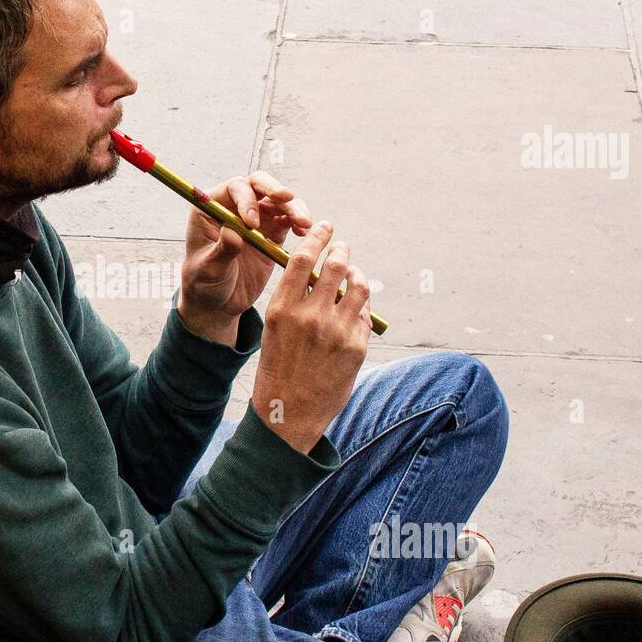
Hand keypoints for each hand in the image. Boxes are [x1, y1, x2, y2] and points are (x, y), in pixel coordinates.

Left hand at [177, 172, 311, 340]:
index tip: (253, 224)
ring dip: (292, 207)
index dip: (246, 199)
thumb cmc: (204, 283)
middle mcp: (234, 207)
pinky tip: (305, 232)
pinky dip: (298, 222)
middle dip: (274, 189)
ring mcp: (256, 218)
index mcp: (212, 208)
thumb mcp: (209, 269)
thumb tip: (232, 230)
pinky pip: (288, 220)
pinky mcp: (272, 233)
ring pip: (277, 200)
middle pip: (258, 184)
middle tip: (287, 198)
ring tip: (304, 223)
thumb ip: (222, 250)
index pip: (233, 188)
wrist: (218, 302)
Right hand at [250, 221, 372, 453]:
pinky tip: (356, 310)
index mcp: (282, 309)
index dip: (317, 237)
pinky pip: (365, 314)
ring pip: (358, 286)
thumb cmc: (279, 370)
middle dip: (342, 251)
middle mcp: (310, 316)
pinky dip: (362, 307)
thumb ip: (294, 301)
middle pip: (335, 266)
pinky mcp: (356, 347)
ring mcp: (336, 332)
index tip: (325, 227)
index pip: (303, 258)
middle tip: (343, 248)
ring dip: (357, 275)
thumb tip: (317, 274)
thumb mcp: (275, 331)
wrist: (288, 414)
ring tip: (354, 275)